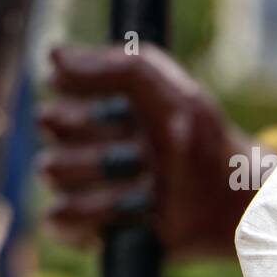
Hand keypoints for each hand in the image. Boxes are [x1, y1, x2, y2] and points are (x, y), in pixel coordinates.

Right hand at [38, 42, 259, 257]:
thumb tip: (53, 55)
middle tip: (144, 155)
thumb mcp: (174, 98)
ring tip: (145, 189)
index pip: (59, 86)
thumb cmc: (201, 144)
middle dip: (102, 136)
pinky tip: (129, 213)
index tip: (131, 113)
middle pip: (50, 124)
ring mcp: (76, 179)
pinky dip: (94, 215)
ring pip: (53, 169)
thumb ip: (121, 69)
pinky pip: (55, 216)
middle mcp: (79, 135)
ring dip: (105, 178)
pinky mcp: (78, 220)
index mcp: (97, 98)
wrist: (225, 204)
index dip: (95, 99)